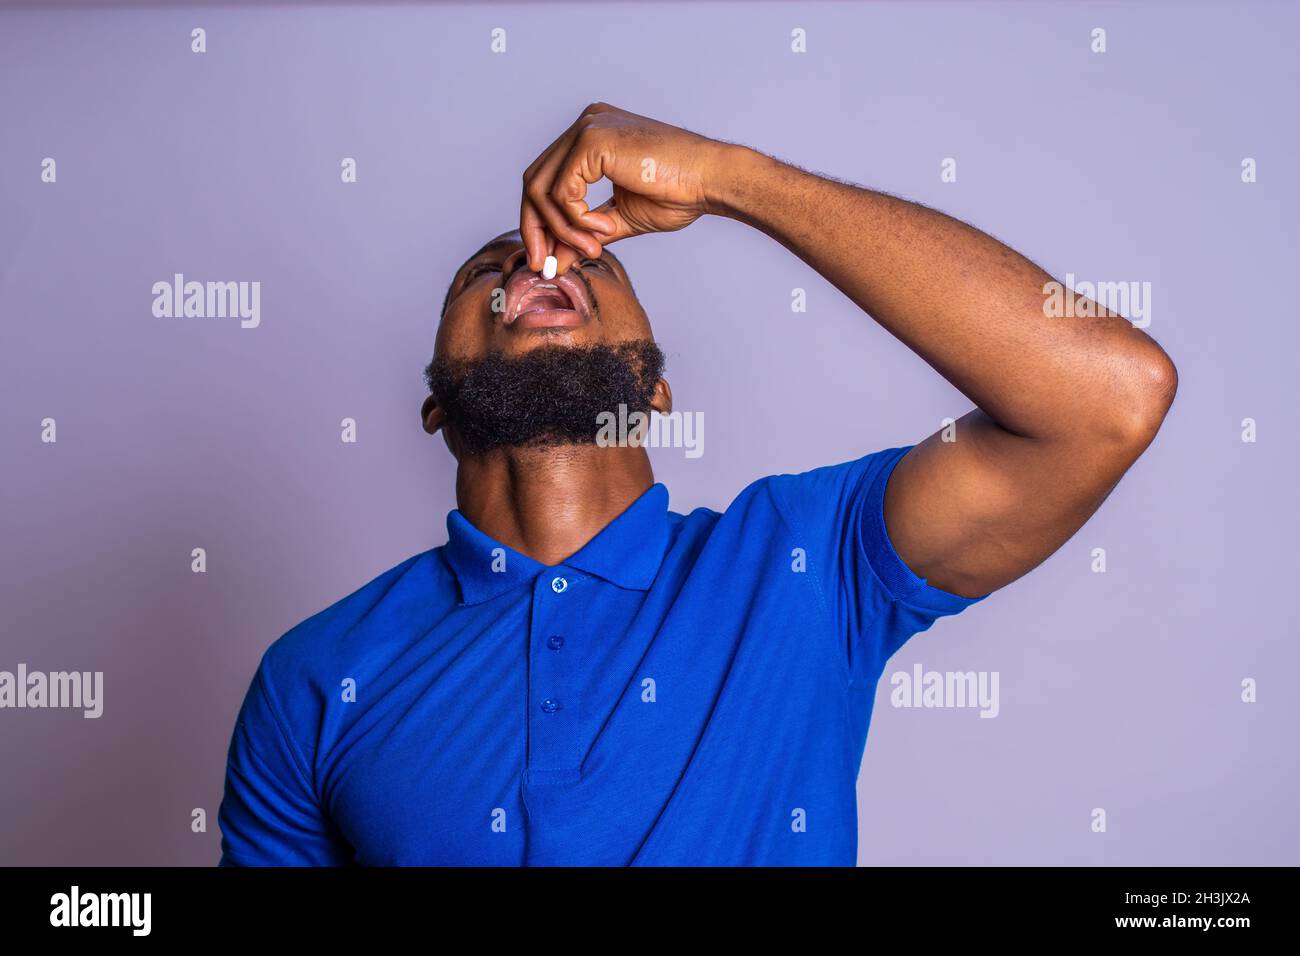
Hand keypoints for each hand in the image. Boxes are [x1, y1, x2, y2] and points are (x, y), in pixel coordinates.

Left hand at [519, 103, 726, 273]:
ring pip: (542, 187)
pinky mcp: (591, 139)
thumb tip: (555, 263)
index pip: (545, 179)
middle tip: (546, 265)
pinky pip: (563, 191)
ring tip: (593, 248)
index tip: (545, 258)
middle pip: (534, 181)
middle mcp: (585, 126)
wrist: (710, 180)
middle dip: (535, 227)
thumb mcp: (619, 220)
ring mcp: (586, 128)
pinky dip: (577, 219)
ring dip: (562, 229)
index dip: (538, 221)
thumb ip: (583, 235)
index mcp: (591, 138)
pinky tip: (604, 228)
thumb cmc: (679, 194)